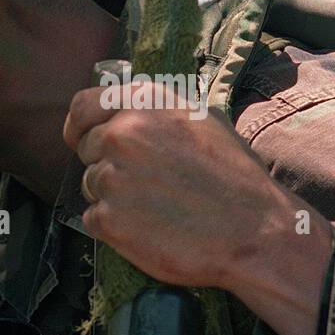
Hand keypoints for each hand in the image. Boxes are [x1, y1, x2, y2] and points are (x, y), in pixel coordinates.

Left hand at [63, 80, 332, 334]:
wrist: (254, 231)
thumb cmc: (235, 177)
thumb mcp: (202, 120)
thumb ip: (157, 111)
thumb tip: (125, 112)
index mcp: (144, 103)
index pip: (83, 106)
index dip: (80, 125)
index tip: (82, 138)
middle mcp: (122, 133)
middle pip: (87, 149)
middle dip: (107, 164)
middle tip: (145, 184)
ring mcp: (112, 176)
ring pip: (91, 185)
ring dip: (114, 197)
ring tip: (157, 207)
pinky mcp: (108, 219)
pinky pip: (93, 219)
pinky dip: (114, 227)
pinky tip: (150, 228)